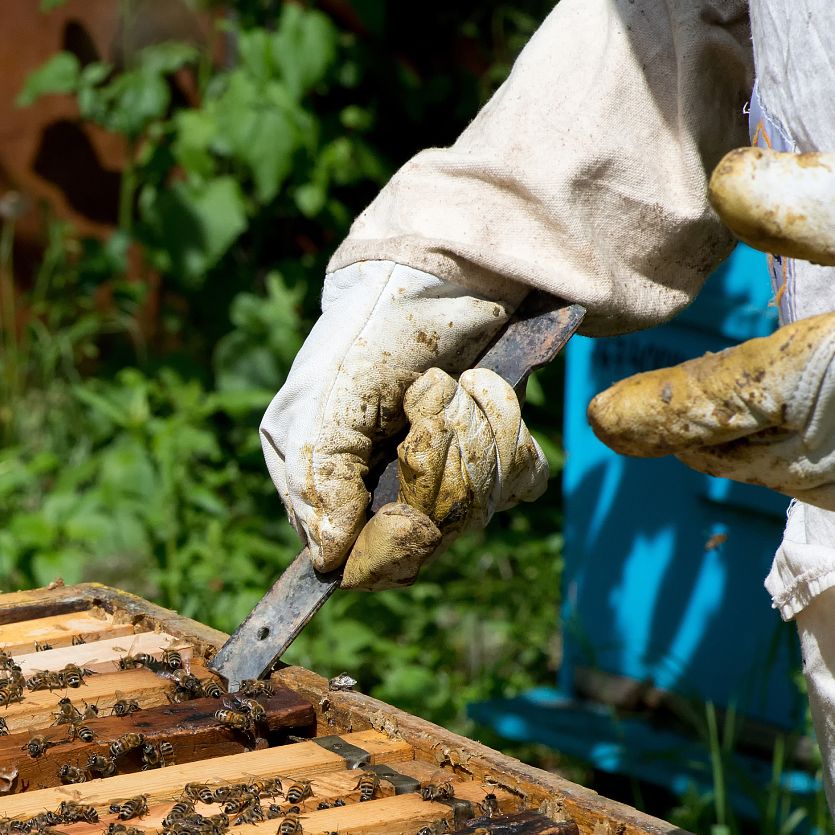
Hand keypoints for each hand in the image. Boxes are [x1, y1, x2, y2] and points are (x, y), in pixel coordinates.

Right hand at [262, 262, 544, 589]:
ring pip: (472, 510)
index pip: (354, 559)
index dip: (385, 546)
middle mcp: (379, 491)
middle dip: (436, 475)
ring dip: (472, 438)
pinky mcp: (490, 454)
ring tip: (458, 383)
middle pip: (422, 541)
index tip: (405, 515)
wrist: (444, 273)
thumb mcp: (325, 405)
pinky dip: (510, 437)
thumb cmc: (367, 336)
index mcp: (322, 485)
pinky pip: (516, 483)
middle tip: (429, 410)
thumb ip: (318, 481)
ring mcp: (438, 475)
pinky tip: (487, 392)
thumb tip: (328, 561)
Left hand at [588, 148, 834, 519]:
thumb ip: (811, 202)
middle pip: (735, 454)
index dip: (648, 416)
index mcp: (831, 380)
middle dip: (689, 438)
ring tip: (708, 435)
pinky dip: (807, 467)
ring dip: (744, 456)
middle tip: (645, 424)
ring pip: (784, 480)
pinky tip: (807, 444)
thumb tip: (723, 186)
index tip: (603, 419)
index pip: (704, 409)